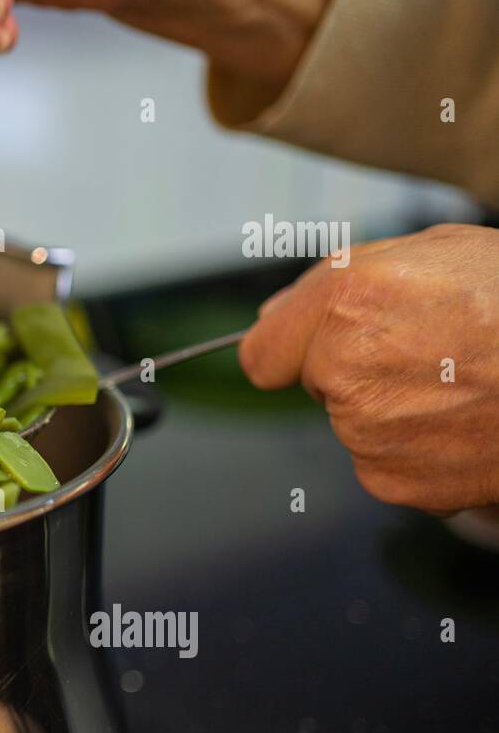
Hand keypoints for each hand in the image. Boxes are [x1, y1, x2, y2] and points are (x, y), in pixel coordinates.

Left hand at [239, 224, 498, 513]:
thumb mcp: (439, 252)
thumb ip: (342, 281)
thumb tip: (272, 318)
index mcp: (349, 298)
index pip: (263, 351)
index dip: (291, 348)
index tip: (309, 351)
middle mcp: (345, 365)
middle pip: (321, 385)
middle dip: (361, 372)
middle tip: (438, 356)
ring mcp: (366, 429)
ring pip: (357, 425)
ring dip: (395, 413)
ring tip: (467, 388)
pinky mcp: (393, 480)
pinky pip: (386, 465)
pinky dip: (420, 454)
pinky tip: (469, 426)